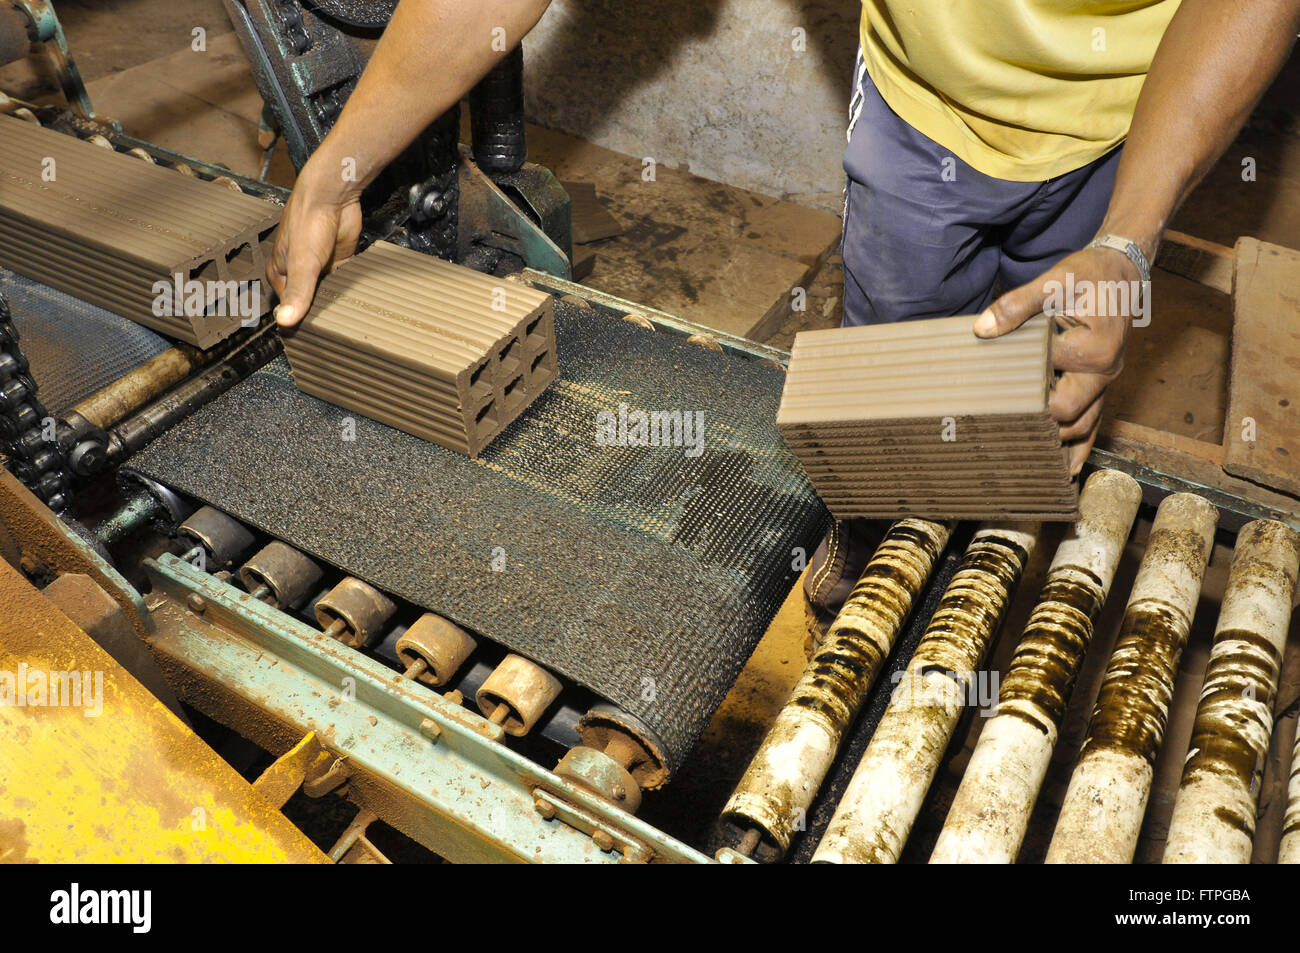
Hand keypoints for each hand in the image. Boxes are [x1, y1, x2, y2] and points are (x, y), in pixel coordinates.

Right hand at [266, 160, 362, 327]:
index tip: (310, 335)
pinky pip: (343, 282)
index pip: (287, 306)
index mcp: (279, 273)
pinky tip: (354, 299)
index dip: (299, 319)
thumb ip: (297, 293)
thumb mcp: (301, 263)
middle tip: (330, 328)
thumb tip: (285, 322)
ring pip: (327, 293)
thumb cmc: (308, 221)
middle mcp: (298, 272)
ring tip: (344, 317)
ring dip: (334, 301)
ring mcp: (319, 267)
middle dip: (317, 310)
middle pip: (308, 301)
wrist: (333, 196)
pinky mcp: (339, 262)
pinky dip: (347, 289)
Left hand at [973, 245, 1141, 475]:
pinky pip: (1095, 422)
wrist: (1123, 272)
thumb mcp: (1055, 281)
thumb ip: (1017, 305)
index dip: (1017, 385)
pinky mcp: (1102, 385)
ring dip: (1056, 441)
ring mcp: (1105, 382)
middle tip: (997, 422)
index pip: (1046, 379)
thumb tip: (982, 329)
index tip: (989, 388)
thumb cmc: (1090, 275)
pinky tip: (1066, 468)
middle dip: (1034, 420)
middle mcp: (1105, 371)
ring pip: (1083, 425)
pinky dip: (1081, 446)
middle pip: (1066, 414)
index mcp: (1094, 349)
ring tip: (1022, 457)